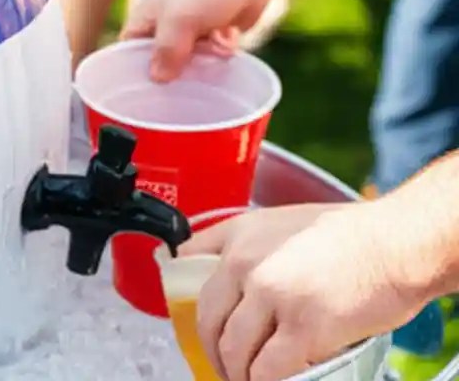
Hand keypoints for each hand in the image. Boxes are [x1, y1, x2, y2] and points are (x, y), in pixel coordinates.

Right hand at [121, 0, 271, 81]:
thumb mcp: (180, 21)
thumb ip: (166, 51)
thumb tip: (158, 79)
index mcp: (146, 14)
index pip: (128, 49)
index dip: (135, 68)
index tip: (149, 88)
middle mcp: (164, 21)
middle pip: (161, 59)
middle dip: (178, 66)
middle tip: (191, 70)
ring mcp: (190, 26)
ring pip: (189, 59)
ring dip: (205, 58)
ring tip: (217, 44)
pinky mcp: (214, 29)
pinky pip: (211, 53)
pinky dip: (221, 50)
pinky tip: (230, 37)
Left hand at [185, 203, 427, 380]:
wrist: (396, 242)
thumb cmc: (351, 233)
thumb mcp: (283, 221)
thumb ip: (249, 245)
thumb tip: (232, 278)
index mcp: (238, 236)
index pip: (189, 274)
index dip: (193, 310)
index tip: (202, 330)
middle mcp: (245, 264)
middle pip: (209, 322)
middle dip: (214, 353)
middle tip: (226, 367)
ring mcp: (271, 296)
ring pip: (233, 351)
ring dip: (237, 374)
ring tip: (248, 380)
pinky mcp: (302, 327)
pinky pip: (266, 369)